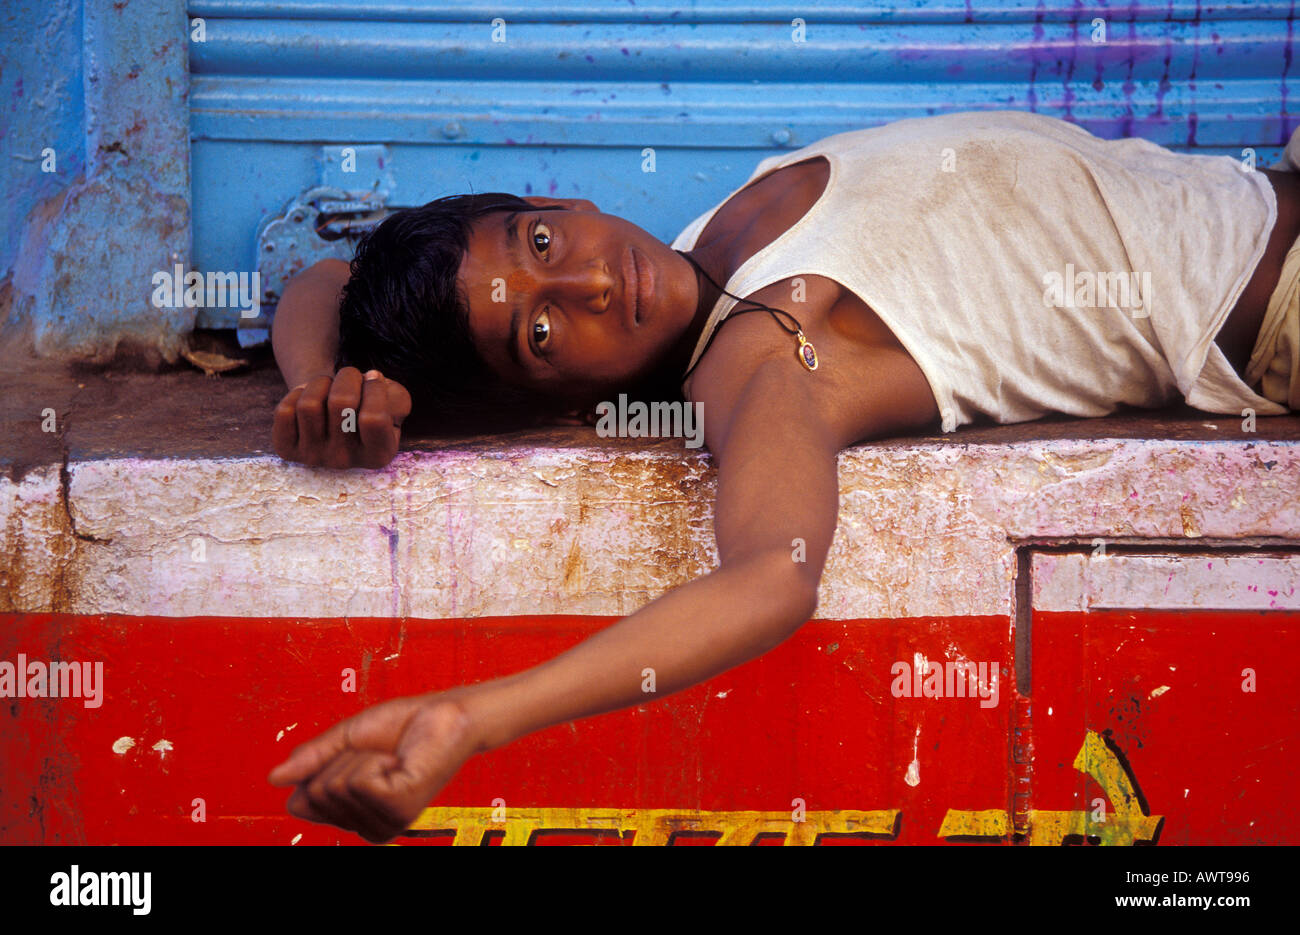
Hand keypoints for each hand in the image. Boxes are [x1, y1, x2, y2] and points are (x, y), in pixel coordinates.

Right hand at [268, 694, 478, 843]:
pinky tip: (400, 762)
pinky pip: (360, 782)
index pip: (300, 805)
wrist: (442, 713)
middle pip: (317, 794)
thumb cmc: (400, 726)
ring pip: (336, 787)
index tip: (351, 757)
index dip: (318, 769)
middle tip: (377, 753)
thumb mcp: (343, 739)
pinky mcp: (401, 808)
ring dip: (361, 758)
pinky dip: (374, 760)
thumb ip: (310, 760)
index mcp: (352, 815)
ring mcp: (386, 822)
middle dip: (341, 760)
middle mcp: (367, 827)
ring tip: (391, 757)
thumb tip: (274, 777)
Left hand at [272, 367, 411, 468]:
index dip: (374, 388)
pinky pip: (284, 411)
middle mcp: (345, 462)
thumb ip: (396, 395)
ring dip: (321, 382)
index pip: (373, 419)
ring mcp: (314, 458)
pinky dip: (296, 393)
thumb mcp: (395, 402)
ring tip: (328, 384)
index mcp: (378, 455)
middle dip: (347, 376)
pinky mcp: (288, 450)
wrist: (334, 415)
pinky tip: (309, 397)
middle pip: (340, 403)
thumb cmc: (368, 404)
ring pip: (309, 404)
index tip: (373, 377)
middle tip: (350, 375)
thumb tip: (372, 381)